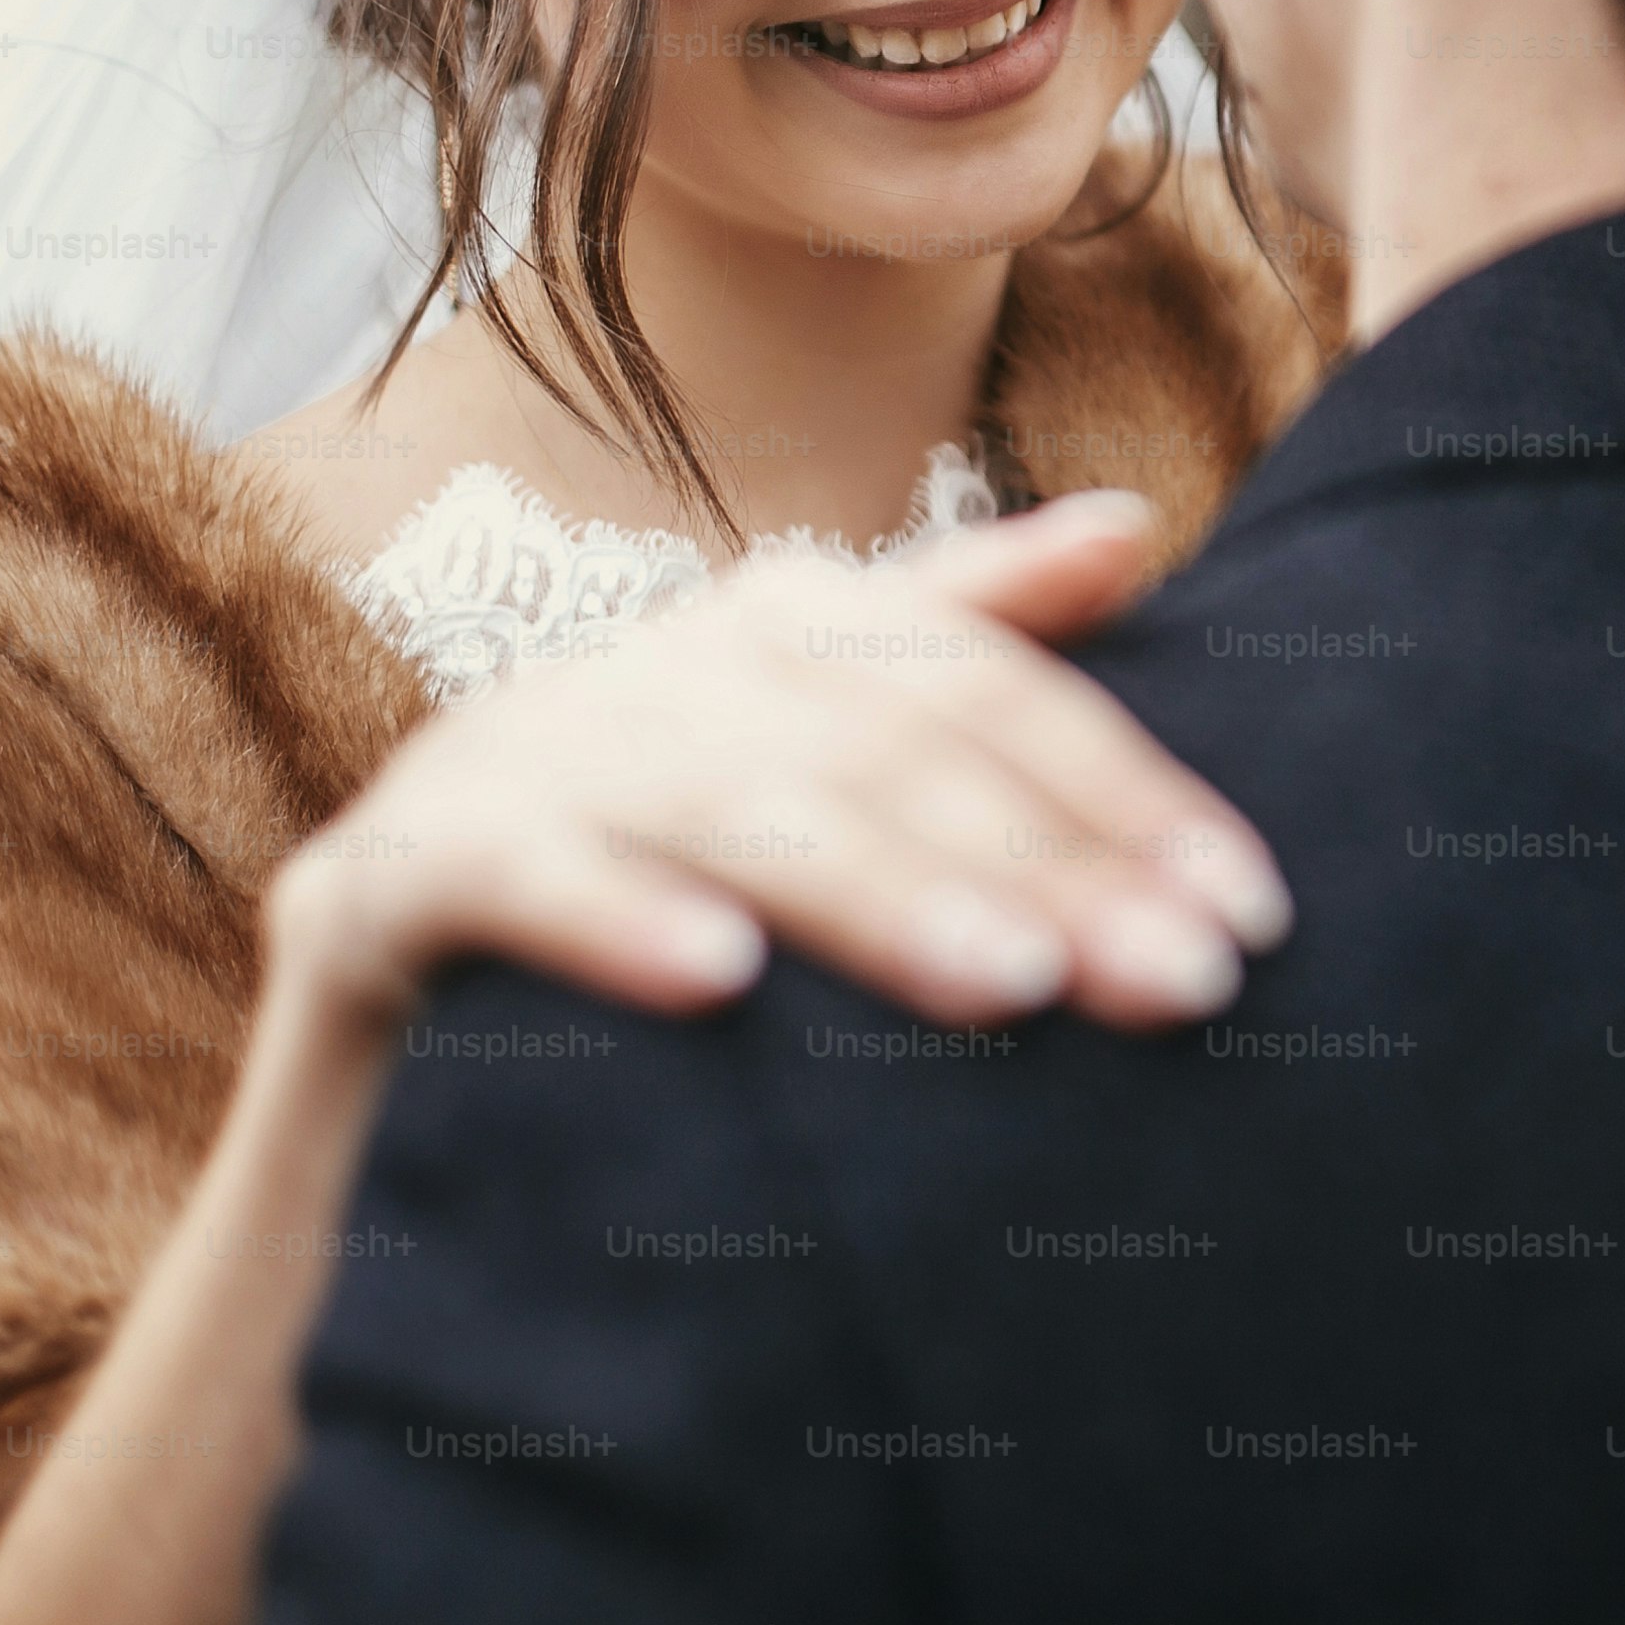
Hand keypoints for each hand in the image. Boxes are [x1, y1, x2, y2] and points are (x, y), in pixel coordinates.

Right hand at [263, 488, 1287, 1040]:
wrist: (388, 1095)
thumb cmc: (659, 934)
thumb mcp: (820, 791)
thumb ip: (966, 651)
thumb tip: (1131, 529)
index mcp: (760, 638)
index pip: (974, 687)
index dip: (1119, 790)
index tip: (1251, 910)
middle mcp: (637, 675)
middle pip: (871, 742)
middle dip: (1045, 862)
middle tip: (1185, 981)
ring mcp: (497, 764)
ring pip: (717, 802)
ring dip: (873, 891)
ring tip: (1010, 982)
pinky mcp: (373, 885)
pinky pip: (502, 880)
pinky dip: (612, 917)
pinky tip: (719, 984)